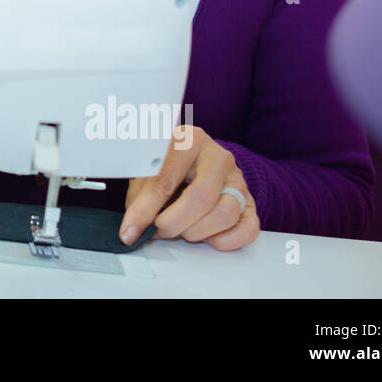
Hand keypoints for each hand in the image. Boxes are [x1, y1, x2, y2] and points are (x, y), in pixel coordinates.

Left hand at [121, 125, 259, 251]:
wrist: (197, 163)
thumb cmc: (168, 167)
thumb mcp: (147, 172)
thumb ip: (140, 197)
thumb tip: (132, 230)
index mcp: (189, 140)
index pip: (166, 178)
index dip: (145, 209)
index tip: (131, 229)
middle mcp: (218, 156)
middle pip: (201, 197)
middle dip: (173, 223)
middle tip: (159, 231)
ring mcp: (238, 179)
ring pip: (225, 214)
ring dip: (197, 232)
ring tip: (182, 228)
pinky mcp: (250, 202)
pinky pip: (248, 229)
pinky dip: (224, 241)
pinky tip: (207, 235)